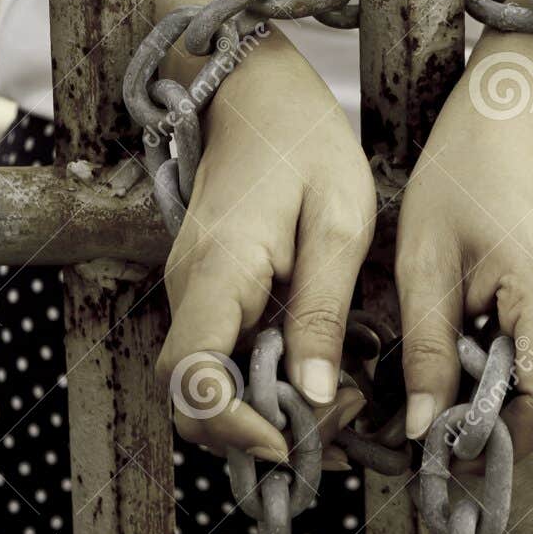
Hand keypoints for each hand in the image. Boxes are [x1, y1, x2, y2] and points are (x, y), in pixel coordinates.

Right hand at [157, 38, 376, 464]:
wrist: (254, 91)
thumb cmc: (304, 143)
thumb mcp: (340, 222)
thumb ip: (324, 311)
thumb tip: (314, 397)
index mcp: (218, 274)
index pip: (191, 379)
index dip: (234, 426)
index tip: (292, 442)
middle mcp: (190, 292)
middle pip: (193, 401)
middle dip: (260, 432)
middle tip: (339, 420)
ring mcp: (194, 295)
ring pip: (211, 386)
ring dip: (269, 411)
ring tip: (342, 396)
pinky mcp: (210, 295)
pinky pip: (226, 358)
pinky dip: (268, 382)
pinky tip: (322, 370)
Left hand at [395, 33, 532, 457]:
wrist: (523, 107)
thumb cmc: (465, 170)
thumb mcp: (424, 258)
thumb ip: (426, 348)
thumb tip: (422, 429)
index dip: (498, 439)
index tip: (445, 438)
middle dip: (500, 422)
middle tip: (440, 402)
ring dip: (514, 395)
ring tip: (461, 355)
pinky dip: (531, 369)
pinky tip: (489, 334)